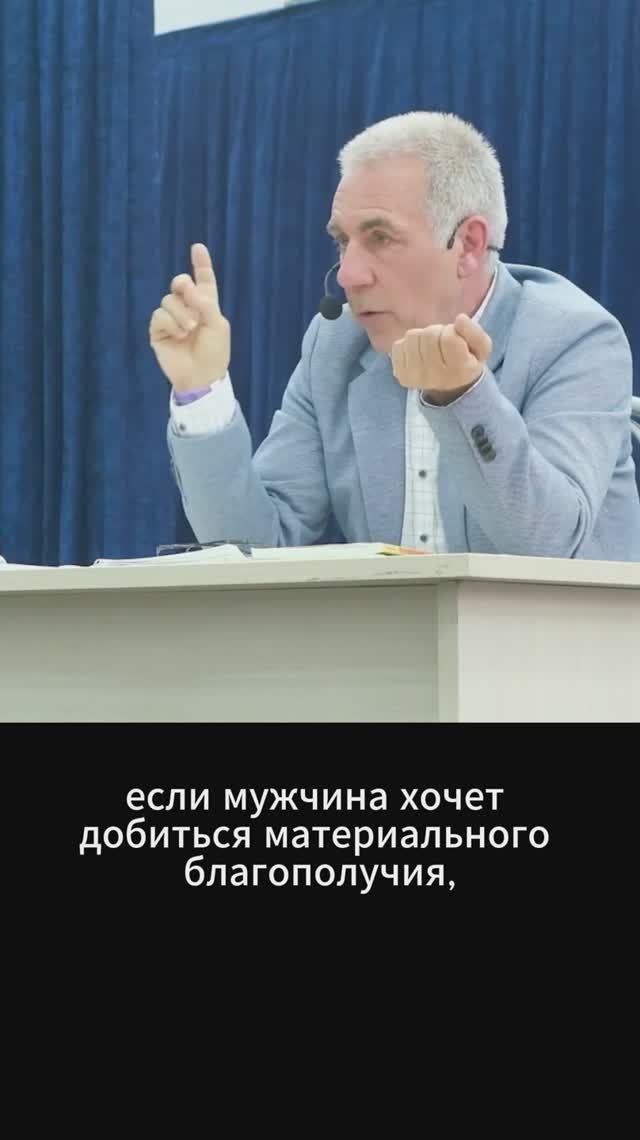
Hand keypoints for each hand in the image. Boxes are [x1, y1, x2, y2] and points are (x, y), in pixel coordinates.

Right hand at [149, 244, 230, 391]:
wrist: (201, 377)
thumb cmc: (215, 353)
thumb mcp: (218, 325)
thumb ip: (204, 303)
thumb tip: (185, 288)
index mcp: (206, 305)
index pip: (203, 280)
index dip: (201, 264)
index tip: (198, 247)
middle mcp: (188, 308)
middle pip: (180, 283)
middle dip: (183, 284)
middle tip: (188, 293)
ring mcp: (172, 319)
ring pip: (169, 300)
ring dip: (181, 313)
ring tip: (190, 329)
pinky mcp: (158, 330)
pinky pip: (159, 315)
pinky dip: (170, 323)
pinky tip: (179, 335)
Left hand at [391, 314, 491, 402]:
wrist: (449, 387)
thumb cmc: (467, 361)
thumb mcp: (481, 348)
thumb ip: (475, 332)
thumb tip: (460, 318)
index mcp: (459, 370)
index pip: (449, 338)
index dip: (452, 331)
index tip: (455, 339)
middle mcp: (435, 377)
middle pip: (429, 335)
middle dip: (437, 332)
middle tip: (442, 343)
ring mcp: (415, 378)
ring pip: (412, 336)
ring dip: (422, 336)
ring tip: (431, 347)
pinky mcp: (401, 375)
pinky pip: (398, 345)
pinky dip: (408, 345)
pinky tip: (419, 354)